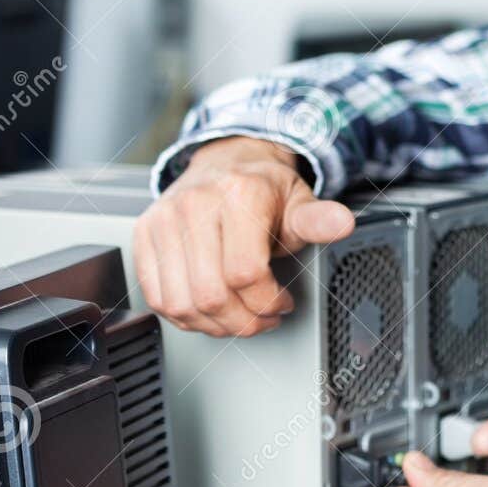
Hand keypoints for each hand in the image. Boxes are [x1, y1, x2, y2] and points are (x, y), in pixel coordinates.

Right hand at [133, 136, 354, 335]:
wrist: (227, 161)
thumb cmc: (265, 188)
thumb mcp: (300, 201)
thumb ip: (318, 220)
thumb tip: (342, 223)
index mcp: (238, 194)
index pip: (246, 273)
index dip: (268, 301)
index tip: (283, 304)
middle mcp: (194, 205)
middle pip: (211, 294)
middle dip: (245, 321)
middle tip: (263, 318)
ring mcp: (164, 220)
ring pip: (181, 303)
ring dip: (215, 325)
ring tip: (238, 318)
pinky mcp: (144, 235)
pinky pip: (157, 296)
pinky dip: (185, 317)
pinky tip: (210, 311)